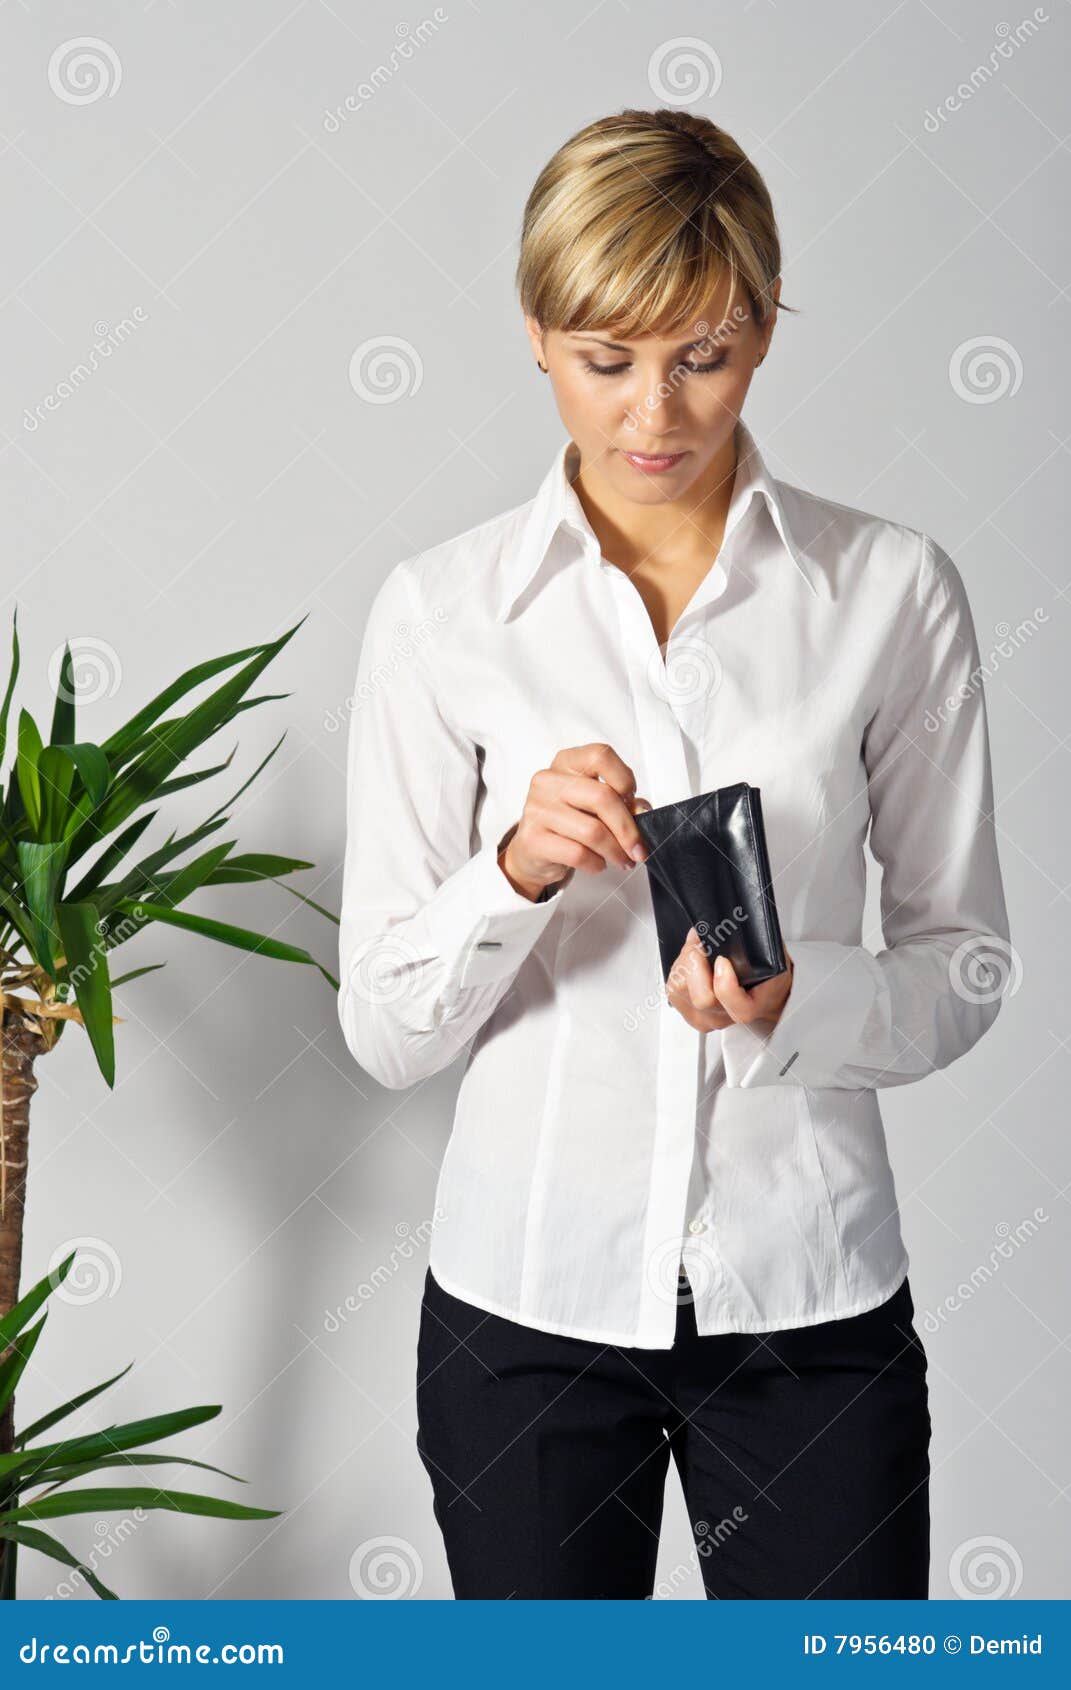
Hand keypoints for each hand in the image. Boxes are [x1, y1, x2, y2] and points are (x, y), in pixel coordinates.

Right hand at [497, 742, 651, 901]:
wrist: (533, 850)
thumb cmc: (570, 822)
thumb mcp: (596, 805)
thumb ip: (623, 803)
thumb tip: (643, 813)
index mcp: (566, 763)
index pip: (600, 756)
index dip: (624, 778)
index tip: (632, 800)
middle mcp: (548, 781)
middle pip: (601, 797)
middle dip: (628, 829)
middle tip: (638, 849)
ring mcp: (537, 809)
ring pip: (592, 831)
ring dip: (615, 851)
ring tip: (623, 860)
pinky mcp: (533, 838)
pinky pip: (577, 853)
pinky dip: (596, 863)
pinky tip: (598, 863)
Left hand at [666, 927, 794, 1034]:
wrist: (763, 995)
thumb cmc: (767, 976)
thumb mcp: (772, 956)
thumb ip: (755, 944)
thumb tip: (725, 923)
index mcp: (752, 1007)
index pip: (737, 1006)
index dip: (725, 982)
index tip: (723, 960)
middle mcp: (726, 1017)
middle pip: (700, 998)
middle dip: (696, 963)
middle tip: (702, 944)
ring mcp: (705, 1019)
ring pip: (681, 991)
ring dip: (684, 964)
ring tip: (697, 951)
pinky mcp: (688, 1014)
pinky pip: (672, 990)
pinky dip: (677, 971)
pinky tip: (690, 963)